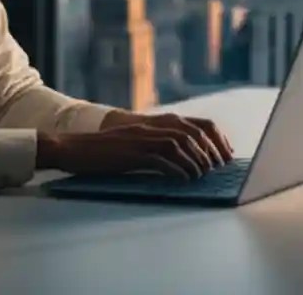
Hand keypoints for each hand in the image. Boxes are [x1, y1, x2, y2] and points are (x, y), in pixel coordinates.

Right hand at [104, 111, 234, 167]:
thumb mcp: (137, 141)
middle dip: (209, 151)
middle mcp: (153, 127)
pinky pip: (161, 159)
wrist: (76, 147)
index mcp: (156, 122)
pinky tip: (184, 179)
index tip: (225, 154)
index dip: (215, 138)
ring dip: (195, 160)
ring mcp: (143, 139)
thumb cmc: (107, 149)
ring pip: (179, 145)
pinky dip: (176, 169)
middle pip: (192, 133)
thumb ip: (159, 144)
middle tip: (218, 168)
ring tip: (202, 175)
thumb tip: (184, 159)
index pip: (196, 124)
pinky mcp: (133, 154)